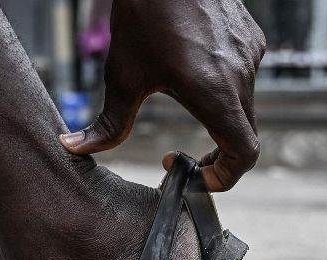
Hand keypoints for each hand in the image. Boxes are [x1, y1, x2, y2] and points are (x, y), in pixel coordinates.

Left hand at [59, 0, 264, 190]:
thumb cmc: (144, 13)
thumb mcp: (122, 75)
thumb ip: (106, 123)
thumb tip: (75, 149)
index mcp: (214, 92)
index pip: (244, 153)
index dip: (225, 177)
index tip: (196, 176)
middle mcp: (241, 75)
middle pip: (244, 135)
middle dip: (218, 156)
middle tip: (185, 159)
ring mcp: (251, 54)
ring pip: (245, 105)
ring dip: (219, 118)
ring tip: (184, 107)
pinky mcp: (251, 38)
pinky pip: (245, 76)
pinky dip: (224, 89)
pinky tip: (192, 72)